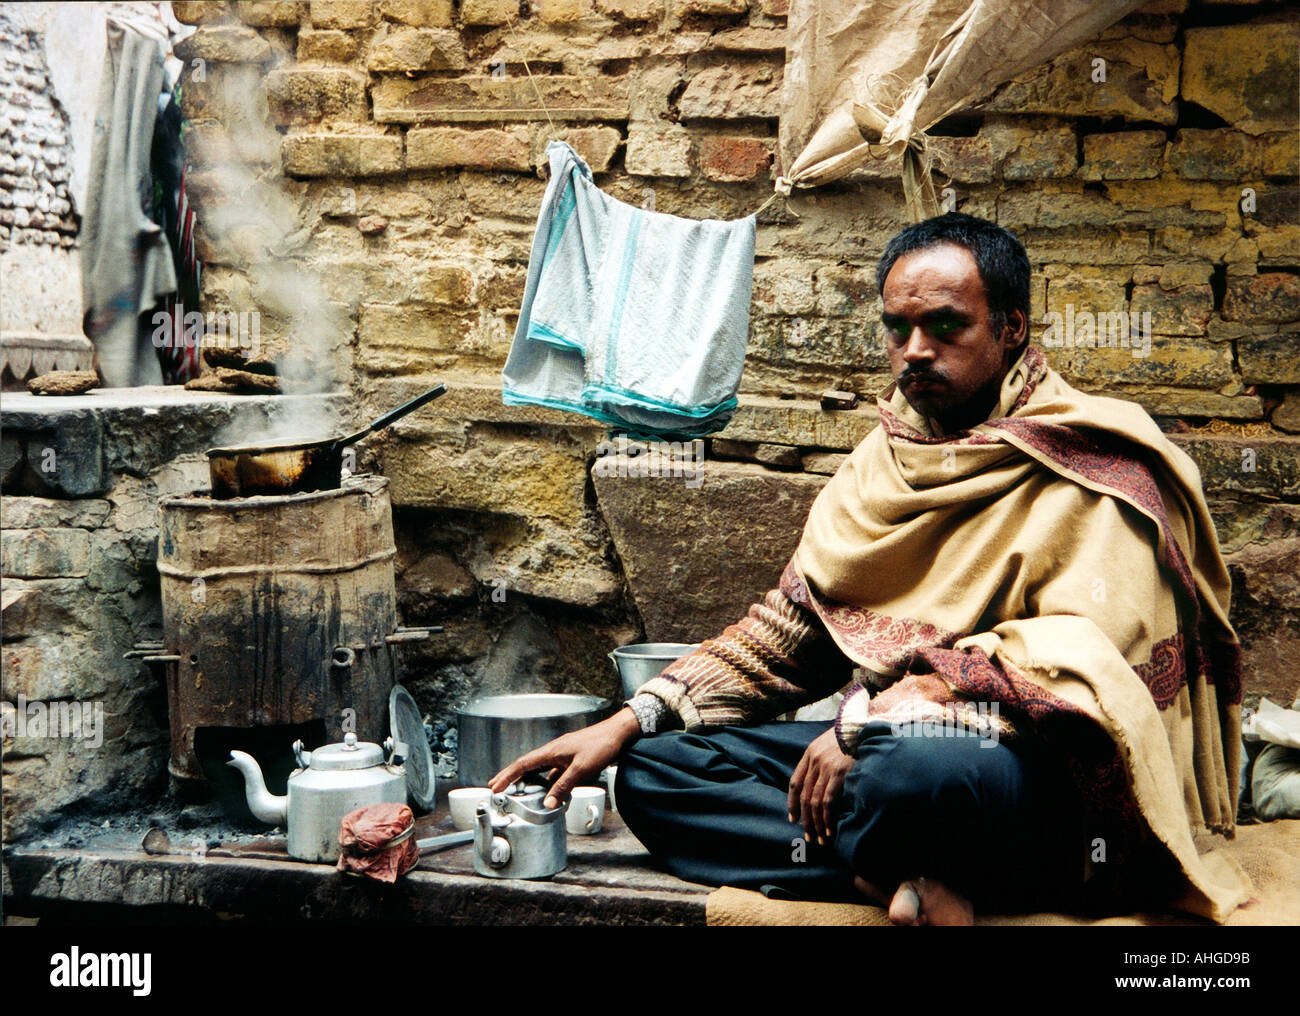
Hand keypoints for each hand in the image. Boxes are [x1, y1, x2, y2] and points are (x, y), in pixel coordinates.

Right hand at [488, 707, 641, 809]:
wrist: (618, 734)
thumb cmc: (600, 746)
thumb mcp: (581, 769)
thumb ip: (563, 786)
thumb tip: (548, 803)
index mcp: (552, 751)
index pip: (523, 764)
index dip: (507, 775)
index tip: (495, 786)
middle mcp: (554, 751)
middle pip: (527, 765)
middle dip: (511, 776)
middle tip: (496, 787)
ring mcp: (562, 754)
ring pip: (539, 768)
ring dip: (528, 779)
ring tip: (517, 790)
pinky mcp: (571, 758)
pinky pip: (553, 771)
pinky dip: (547, 781)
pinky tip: (549, 790)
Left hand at [787, 726, 853, 845]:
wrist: (863, 726)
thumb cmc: (848, 737)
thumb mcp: (827, 745)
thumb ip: (819, 762)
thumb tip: (817, 785)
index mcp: (809, 754)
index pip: (795, 783)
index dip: (792, 803)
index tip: (793, 819)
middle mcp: (814, 762)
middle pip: (804, 796)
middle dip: (805, 820)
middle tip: (808, 837)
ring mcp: (826, 768)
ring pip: (814, 803)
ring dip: (816, 824)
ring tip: (820, 839)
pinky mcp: (839, 773)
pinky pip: (828, 801)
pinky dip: (827, 818)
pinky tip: (830, 830)